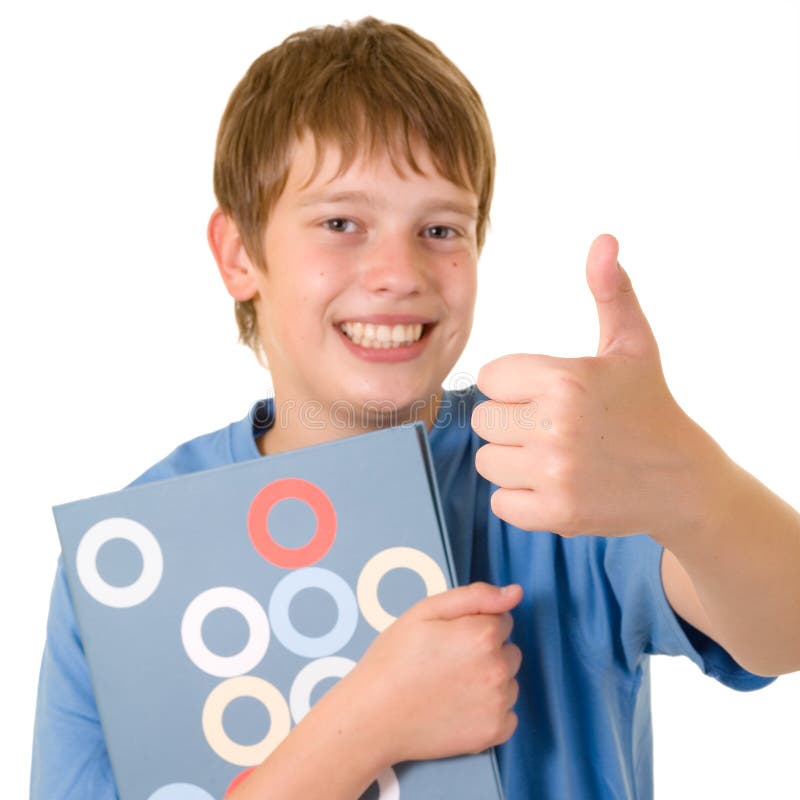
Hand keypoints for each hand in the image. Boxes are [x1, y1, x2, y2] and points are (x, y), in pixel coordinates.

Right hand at [346, 582, 522, 765]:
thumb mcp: (425, 612)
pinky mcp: (494, 733)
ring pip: (509, 681)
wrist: (373, 717)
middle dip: (486, 652)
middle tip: (448, 662)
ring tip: (451, 686)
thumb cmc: (394, 659)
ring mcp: (499, 704)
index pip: (502, 620)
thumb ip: (475, 596)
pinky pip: (508, 714)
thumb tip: (515, 593)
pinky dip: (490, 711)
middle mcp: (498, 669)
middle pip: (509, 650)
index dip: (474, 625)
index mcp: (483, 635)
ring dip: (489, 681)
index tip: (450, 638)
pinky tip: (460, 709)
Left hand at [471, 234, 707, 538]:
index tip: (545, 393)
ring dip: (512, 460)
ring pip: (487, 461)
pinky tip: (553, 485)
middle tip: (549, 426)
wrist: (682, 479)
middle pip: (483, 420)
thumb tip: (604, 240)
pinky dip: (520, 499)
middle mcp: (555, 425)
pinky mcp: (557, 514)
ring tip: (551, 455)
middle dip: (510, 422)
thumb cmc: (648, 404)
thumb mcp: (632, 344)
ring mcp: (556, 473)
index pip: (489, 377)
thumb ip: (611, 291)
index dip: (513, 385)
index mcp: (565, 378)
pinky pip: (500, 504)